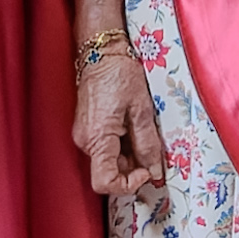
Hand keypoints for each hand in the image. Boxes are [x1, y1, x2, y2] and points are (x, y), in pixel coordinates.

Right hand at [72, 42, 166, 206]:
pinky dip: (122, 144)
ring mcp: (84, 136)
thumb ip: (147, 144)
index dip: (128, 185)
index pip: (105, 183)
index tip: (147, 171)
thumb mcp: (141, 109)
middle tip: (151, 144)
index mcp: (97, 139)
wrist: (101, 52)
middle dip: (135, 166)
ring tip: (141, 127)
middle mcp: (85, 142)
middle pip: (111, 172)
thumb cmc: (120, 74)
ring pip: (110, 160)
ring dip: (130, 154)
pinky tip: (131, 124)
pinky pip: (106, 148)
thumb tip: (154, 172)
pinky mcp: (86, 129)